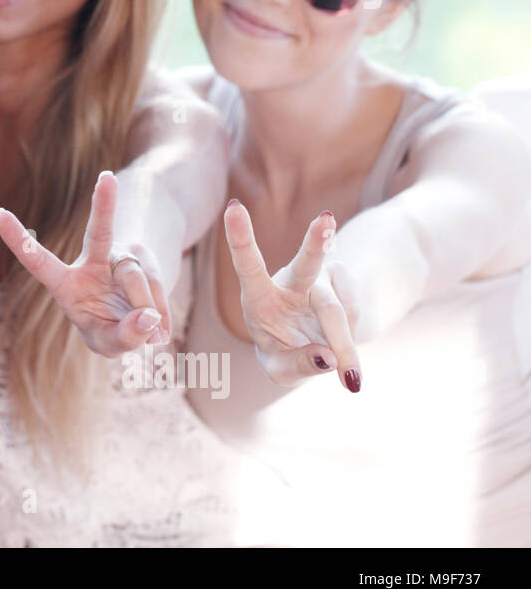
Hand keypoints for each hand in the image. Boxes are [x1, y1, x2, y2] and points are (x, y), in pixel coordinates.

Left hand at [0, 170, 172, 357]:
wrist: (139, 316)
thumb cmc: (109, 328)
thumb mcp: (108, 343)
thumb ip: (123, 338)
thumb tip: (147, 318)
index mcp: (66, 284)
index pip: (39, 262)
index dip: (18, 240)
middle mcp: (93, 261)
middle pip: (100, 234)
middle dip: (104, 206)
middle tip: (107, 177)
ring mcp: (123, 257)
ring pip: (136, 278)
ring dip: (145, 309)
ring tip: (152, 339)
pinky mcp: (147, 260)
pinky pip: (158, 285)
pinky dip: (162, 314)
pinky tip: (161, 332)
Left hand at [222, 200, 361, 390]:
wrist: (323, 345)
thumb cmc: (288, 352)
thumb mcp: (281, 369)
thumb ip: (297, 365)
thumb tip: (327, 357)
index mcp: (259, 296)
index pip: (248, 266)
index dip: (240, 238)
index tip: (233, 208)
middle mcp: (290, 281)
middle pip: (305, 264)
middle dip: (316, 243)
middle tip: (326, 219)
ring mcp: (322, 280)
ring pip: (335, 310)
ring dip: (343, 345)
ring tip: (351, 379)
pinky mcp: (348, 285)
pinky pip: (354, 318)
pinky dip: (350, 345)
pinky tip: (340, 347)